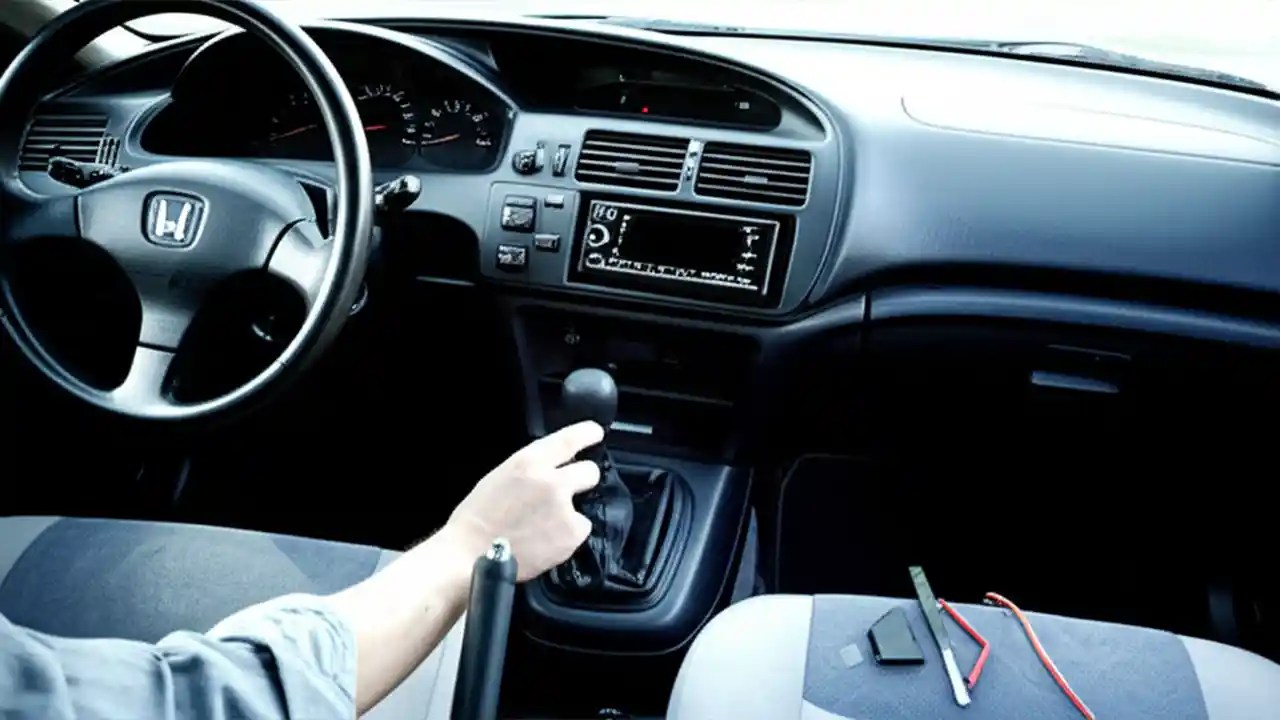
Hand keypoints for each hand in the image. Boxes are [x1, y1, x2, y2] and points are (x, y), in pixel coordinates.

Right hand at [444, 421, 602, 581]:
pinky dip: (568, 537)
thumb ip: (530, 470)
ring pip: (586, 505)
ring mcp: (564, 508)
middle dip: (583, 480)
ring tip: (548, 527)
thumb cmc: (477, 517)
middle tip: (570, 491)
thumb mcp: (500, 477)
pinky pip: (581, 530)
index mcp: (528, 461)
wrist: (468, 555)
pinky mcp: (571, 535)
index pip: (570, 439)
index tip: (596, 433)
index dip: (587, 434)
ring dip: (572, 513)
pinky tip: (547, 543)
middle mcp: (551, 481)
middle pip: (590, 470)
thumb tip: (553, 469)